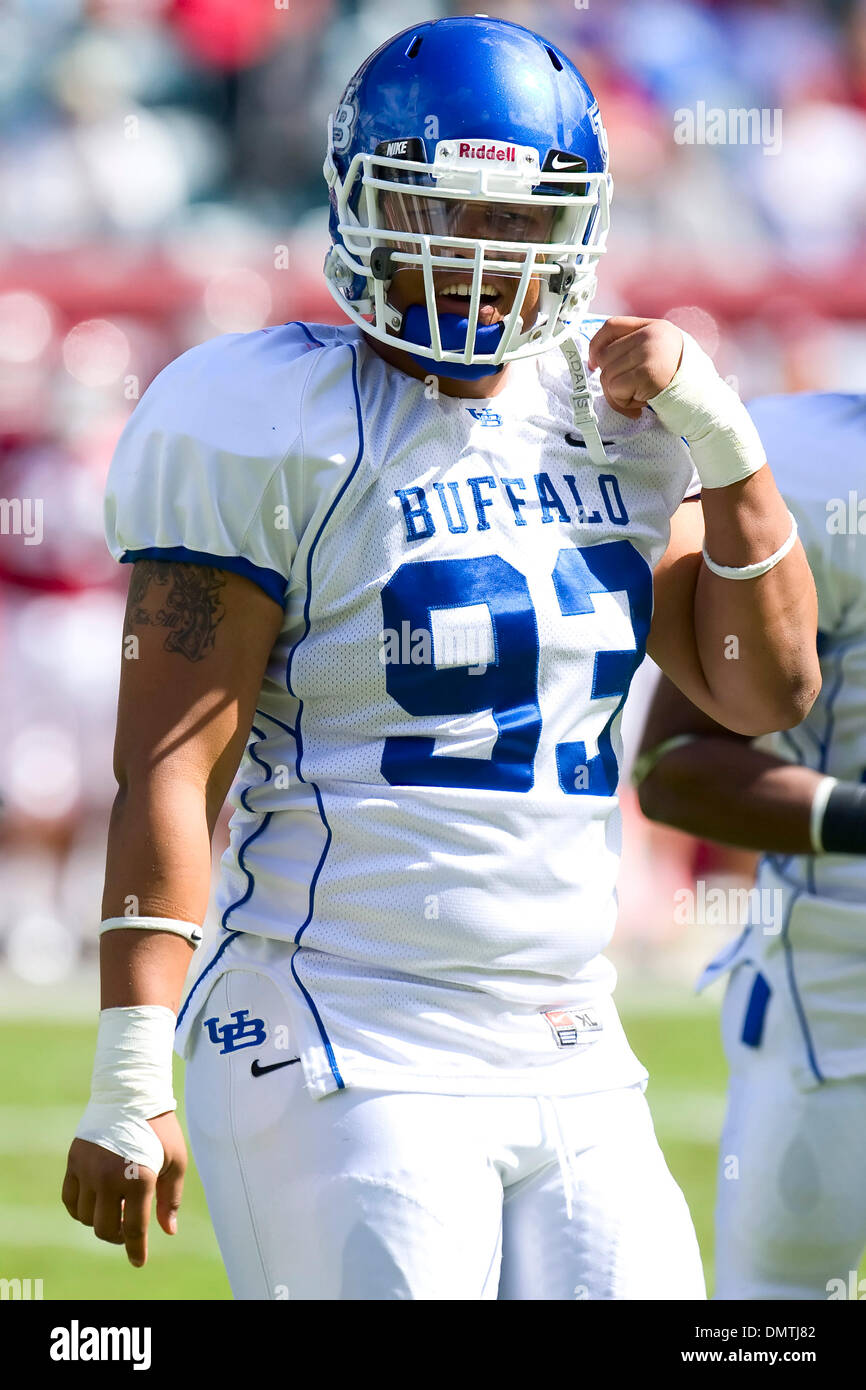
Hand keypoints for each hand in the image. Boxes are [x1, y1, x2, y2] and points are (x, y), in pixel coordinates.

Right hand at [61, 1110, 186, 1266]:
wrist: (131, 1094)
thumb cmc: (160, 1128)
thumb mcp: (176, 1160)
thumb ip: (170, 1198)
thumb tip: (168, 1231)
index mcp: (139, 1177)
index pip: (134, 1228)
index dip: (136, 1250)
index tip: (138, 1261)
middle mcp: (109, 1176)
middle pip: (105, 1228)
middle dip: (118, 1236)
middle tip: (128, 1227)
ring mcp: (88, 1169)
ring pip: (85, 1217)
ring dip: (100, 1220)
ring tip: (115, 1207)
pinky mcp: (74, 1160)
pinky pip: (69, 1199)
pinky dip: (80, 1208)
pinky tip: (95, 1203)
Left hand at [588, 316, 683, 419]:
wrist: (704, 400)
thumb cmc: (677, 383)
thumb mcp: (660, 353)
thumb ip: (634, 349)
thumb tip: (598, 359)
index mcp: (653, 327)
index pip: (611, 326)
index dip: (595, 345)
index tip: (593, 363)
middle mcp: (650, 336)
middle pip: (605, 356)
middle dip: (610, 379)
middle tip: (628, 391)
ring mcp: (648, 353)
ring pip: (607, 375)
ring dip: (618, 395)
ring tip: (639, 398)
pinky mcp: (646, 374)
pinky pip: (615, 390)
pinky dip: (623, 403)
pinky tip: (641, 404)